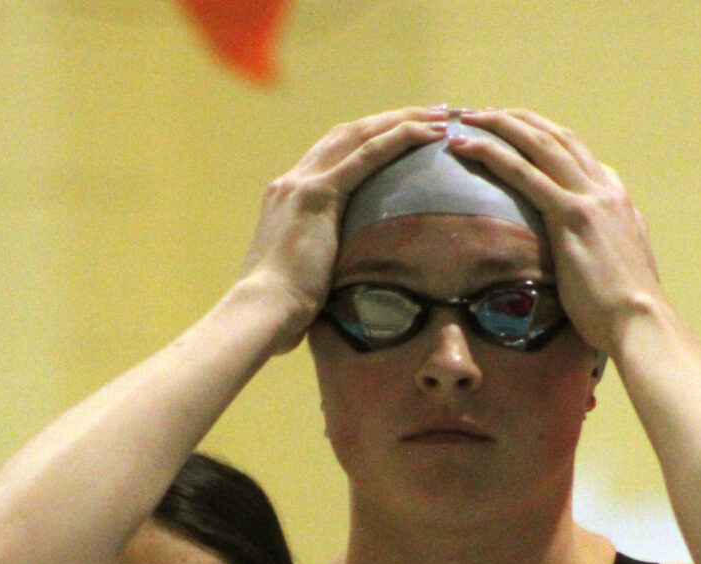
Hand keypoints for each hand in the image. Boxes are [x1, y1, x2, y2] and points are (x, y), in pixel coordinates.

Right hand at [236, 106, 448, 353]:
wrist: (261, 311)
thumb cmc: (282, 311)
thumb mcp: (308, 277)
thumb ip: (327, 265)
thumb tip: (351, 285)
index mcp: (288, 199)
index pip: (333, 155)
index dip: (369, 140)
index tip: (402, 136)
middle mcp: (292, 183)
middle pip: (348, 135)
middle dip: (391, 120)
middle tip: (432, 114)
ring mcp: (302, 185)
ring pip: (359, 135)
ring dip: (402, 121)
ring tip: (440, 116)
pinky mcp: (316, 195)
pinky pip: (365, 156)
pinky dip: (398, 140)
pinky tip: (427, 133)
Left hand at [449, 109, 666, 356]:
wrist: (641, 322)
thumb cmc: (626, 308)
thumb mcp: (620, 263)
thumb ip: (607, 240)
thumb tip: (594, 242)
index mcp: (617, 197)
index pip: (577, 153)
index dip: (543, 137)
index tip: (515, 132)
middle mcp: (605, 188)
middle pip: (557, 137)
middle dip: (519, 120)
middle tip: (484, 113)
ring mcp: (590, 198)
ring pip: (540, 145)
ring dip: (501, 125)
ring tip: (469, 118)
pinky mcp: (571, 216)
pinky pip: (525, 174)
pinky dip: (493, 154)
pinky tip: (467, 148)